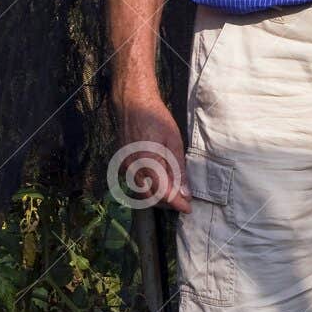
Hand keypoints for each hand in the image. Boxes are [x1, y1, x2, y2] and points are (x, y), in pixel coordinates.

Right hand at [111, 89, 190, 213]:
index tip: (188, 209)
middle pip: (151, 197)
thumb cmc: (155, 118)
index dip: (177, 204)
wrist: (133, 103)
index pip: (163, 194)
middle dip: (168, 202)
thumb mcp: (174, 142)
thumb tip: (185, 192)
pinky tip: (161, 179)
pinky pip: (136, 182)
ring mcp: (125, 167)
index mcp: (146, 164)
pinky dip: (149, 186)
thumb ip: (178, 170)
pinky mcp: (123, 163)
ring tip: (175, 190)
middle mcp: (132, 169)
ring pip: (142, 192)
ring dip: (158, 195)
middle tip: (184, 199)